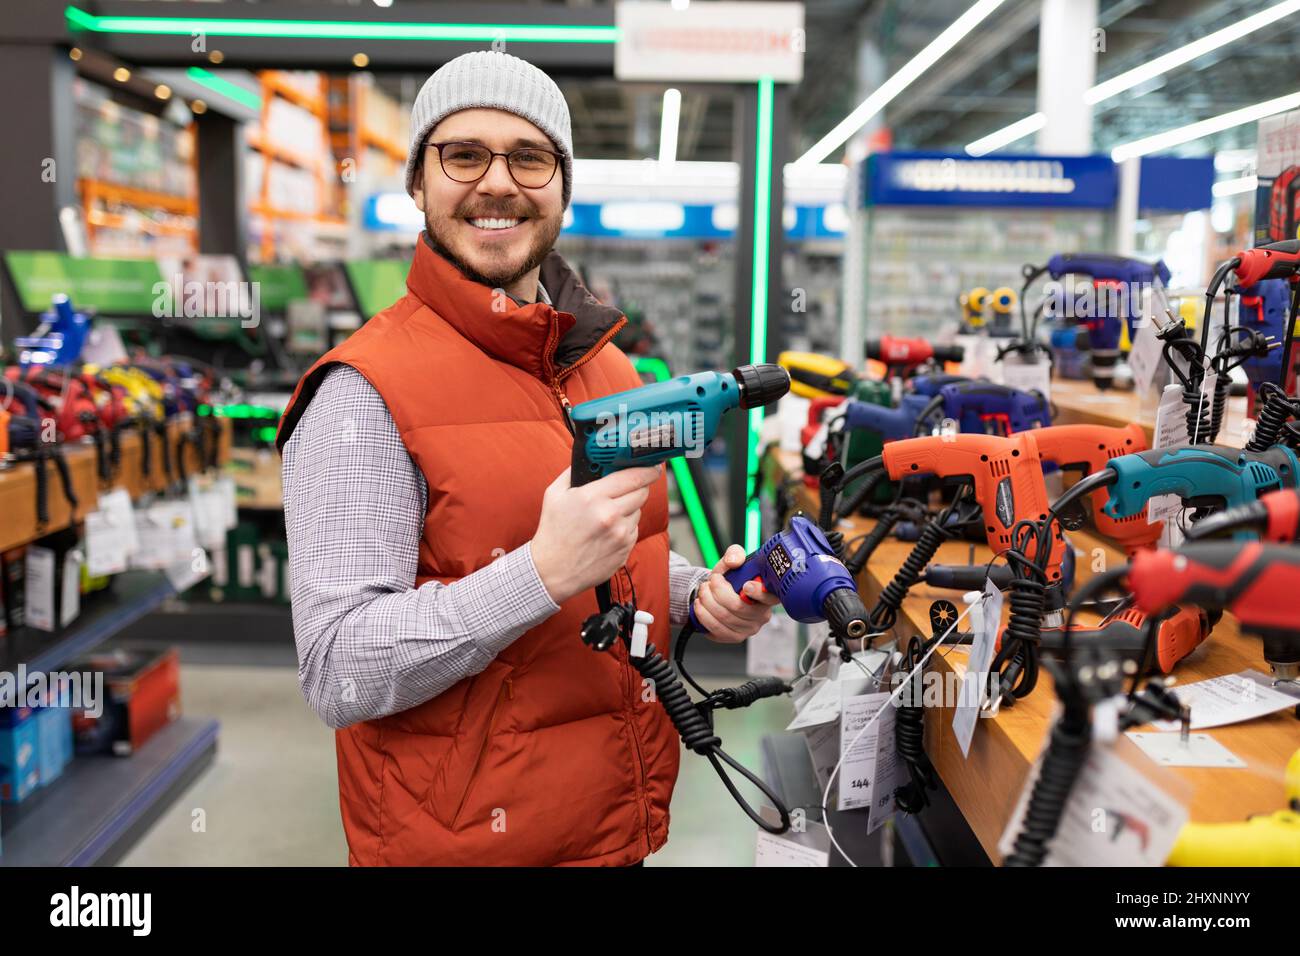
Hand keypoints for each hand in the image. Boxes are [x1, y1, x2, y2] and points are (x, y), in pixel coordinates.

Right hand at [530, 465, 660, 604]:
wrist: (551, 571)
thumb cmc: (552, 533)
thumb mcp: (554, 495)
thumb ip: (574, 472)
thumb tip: (591, 458)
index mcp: (593, 498)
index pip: (634, 476)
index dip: (647, 469)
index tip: (652, 466)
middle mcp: (611, 515)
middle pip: (642, 492)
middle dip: (638, 486)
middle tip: (627, 487)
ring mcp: (621, 535)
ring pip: (638, 511)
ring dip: (629, 508)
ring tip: (606, 515)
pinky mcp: (625, 550)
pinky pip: (634, 529)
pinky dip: (625, 526)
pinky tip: (607, 532)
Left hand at [693, 544, 779, 643]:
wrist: (717, 594)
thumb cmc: (730, 580)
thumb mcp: (733, 561)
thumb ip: (734, 554)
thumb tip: (734, 561)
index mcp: (768, 594)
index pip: (769, 597)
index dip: (758, 592)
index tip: (745, 585)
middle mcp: (762, 614)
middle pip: (738, 607)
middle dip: (718, 591)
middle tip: (710, 582)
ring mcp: (749, 628)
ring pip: (724, 617)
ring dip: (707, 601)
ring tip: (703, 591)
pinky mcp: (735, 637)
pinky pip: (716, 628)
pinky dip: (703, 614)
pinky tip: (701, 605)